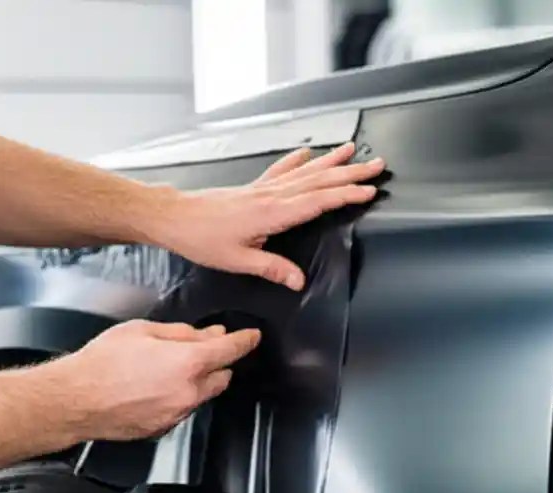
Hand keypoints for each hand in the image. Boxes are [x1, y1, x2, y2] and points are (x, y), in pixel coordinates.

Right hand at [51, 320, 260, 440]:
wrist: (75, 399)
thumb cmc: (102, 363)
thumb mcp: (143, 330)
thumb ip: (182, 333)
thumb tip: (207, 335)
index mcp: (188, 363)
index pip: (231, 351)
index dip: (245, 341)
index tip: (251, 337)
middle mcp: (188, 392)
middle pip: (222, 377)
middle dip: (217, 363)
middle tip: (197, 350)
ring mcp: (177, 414)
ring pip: (202, 395)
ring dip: (196, 382)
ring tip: (164, 370)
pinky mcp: (163, 428)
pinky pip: (182, 410)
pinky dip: (178, 398)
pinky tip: (153, 388)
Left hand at [156, 142, 385, 290]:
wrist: (175, 217)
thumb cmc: (202, 239)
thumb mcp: (237, 261)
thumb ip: (272, 268)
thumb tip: (299, 282)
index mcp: (272, 213)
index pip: (318, 201)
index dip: (346, 195)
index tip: (369, 190)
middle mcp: (271, 196)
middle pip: (319, 181)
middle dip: (350, 172)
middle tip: (376, 165)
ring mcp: (263, 188)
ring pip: (305, 172)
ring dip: (331, 162)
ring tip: (352, 151)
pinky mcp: (252, 187)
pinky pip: (280, 169)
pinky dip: (297, 160)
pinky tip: (308, 153)